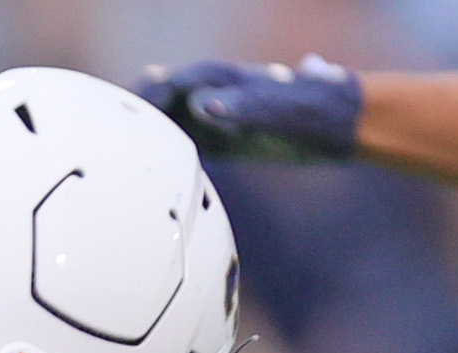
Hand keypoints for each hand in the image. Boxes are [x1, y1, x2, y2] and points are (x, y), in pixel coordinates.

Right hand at [137, 54, 361, 161]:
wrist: (347, 120)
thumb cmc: (317, 113)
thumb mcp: (280, 110)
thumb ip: (242, 105)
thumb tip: (202, 103)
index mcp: (232, 83)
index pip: (184, 82)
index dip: (156, 92)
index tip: (131, 103)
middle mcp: (225, 94)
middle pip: (175, 96)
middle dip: (144, 104)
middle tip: (109, 114)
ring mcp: (228, 114)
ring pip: (181, 117)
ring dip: (154, 125)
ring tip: (122, 136)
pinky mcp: (233, 136)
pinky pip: (194, 140)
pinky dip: (173, 148)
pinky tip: (157, 165)